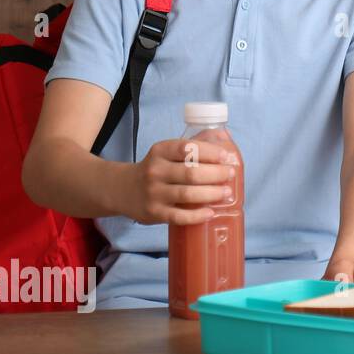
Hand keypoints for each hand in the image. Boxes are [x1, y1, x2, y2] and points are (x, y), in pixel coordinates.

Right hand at [122, 137, 238, 224]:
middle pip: (191, 173)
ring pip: (187, 194)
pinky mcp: (154, 213)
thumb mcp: (167, 152)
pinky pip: (179, 216)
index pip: (186, 148)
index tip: (225, 156)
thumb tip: (225, 137)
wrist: (123, 190)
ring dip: (211, 193)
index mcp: (160, 152)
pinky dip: (197, 216)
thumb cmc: (156, 169)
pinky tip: (210, 212)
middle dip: (216, 174)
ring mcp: (154, 193)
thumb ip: (194, 144)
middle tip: (230, 174)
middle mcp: (155, 171)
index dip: (209, 151)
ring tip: (226, 192)